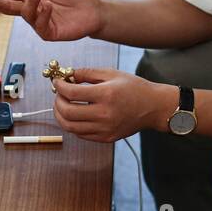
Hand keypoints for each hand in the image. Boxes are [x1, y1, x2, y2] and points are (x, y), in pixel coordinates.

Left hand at [52, 67, 173, 143]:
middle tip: (59, 94)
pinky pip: (81, 134)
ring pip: (70, 127)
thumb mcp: (112, 73)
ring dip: (61, 115)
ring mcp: (105, 129)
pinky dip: (72, 125)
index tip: (57, 82)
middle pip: (67, 112)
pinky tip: (75, 115)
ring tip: (62, 105)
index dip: (60, 86)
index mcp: (106, 95)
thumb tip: (68, 75)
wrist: (153, 107)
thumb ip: (88, 73)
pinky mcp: (106, 138)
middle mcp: (104, 114)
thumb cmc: (134, 88)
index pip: (72, 92)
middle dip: (57, 102)